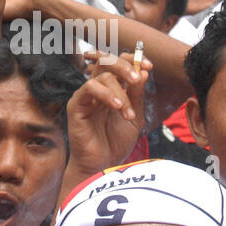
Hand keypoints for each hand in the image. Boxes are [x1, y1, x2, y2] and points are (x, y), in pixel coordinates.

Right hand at [65, 51, 151, 175]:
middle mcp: (98, 89)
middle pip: (107, 61)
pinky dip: (106, 94)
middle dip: (125, 66)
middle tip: (138, 78)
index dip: (133, 60)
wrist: (103, 165)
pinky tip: (117, 107)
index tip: (149, 67)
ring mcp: (86, 96)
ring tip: (128, 114)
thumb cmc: (116, 143)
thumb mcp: (135, 117)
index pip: (119, 63)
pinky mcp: (76, 105)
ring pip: (102, 76)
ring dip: (121, 93)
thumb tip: (143, 72)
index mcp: (112, 89)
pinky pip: (89, 88)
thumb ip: (137, 95)